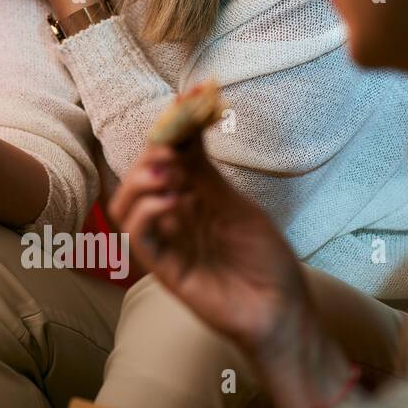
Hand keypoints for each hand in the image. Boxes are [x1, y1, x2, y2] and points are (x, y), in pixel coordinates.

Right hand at [108, 136, 313, 353]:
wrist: (282, 312)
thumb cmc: (265, 262)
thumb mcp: (237, 206)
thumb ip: (207, 173)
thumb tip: (189, 125)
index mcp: (190, 197)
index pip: (170, 155)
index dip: (175, 126)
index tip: (190, 95)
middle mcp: (171, 216)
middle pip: (140, 176)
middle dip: (152, 153)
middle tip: (172, 144)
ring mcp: (166, 242)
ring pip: (125, 206)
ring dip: (139, 182)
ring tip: (168, 172)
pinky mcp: (164, 269)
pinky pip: (138, 239)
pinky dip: (147, 214)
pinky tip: (172, 203)